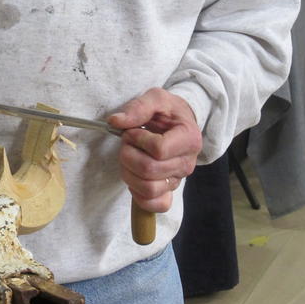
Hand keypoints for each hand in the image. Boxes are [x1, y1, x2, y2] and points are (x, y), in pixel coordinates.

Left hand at [108, 88, 201, 212]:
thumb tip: (115, 121)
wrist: (180, 123)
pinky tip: (134, 177)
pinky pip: (156, 205)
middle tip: (127, 143)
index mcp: (189, 139)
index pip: (159, 150)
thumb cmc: (169, 112)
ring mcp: (178, 179)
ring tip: (129, 158)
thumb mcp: (156, 98)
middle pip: (149, 170)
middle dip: (129, 155)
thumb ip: (138, 107)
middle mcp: (187, 163)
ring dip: (129, 173)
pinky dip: (139, 195)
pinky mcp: (169, 191)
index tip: (132, 131)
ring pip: (148, 189)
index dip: (138, 140)